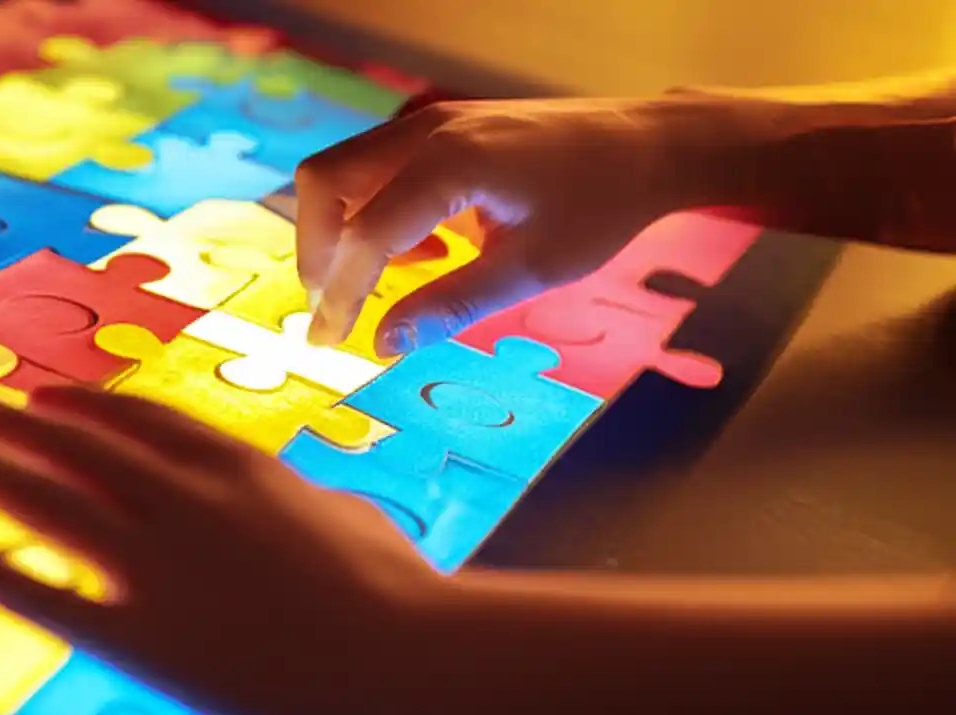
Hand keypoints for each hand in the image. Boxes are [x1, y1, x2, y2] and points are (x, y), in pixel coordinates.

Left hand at [0, 386, 448, 714]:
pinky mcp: (142, 634)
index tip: (45, 398)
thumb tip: (297, 496)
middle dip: (13, 424)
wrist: (398, 659)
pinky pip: (49, 596)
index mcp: (239, 466)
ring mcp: (159, 563)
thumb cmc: (395, 589)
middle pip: (78, 447)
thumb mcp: (348, 515)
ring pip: (51, 498)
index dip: (85, 407)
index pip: (143, 422)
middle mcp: (186, 500)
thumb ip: (302, 497)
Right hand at [297, 97, 750, 352]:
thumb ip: (452, 305)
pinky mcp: (437, 127)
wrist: (644, 145)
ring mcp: (429, 121)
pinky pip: (372, 167)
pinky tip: (429, 248)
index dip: (339, 293)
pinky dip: (373, 212)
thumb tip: (384, 344)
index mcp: (452, 164)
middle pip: (324, 184)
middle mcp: (428, 131)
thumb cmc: (599, 207)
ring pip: (340, 172)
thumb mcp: (531, 270)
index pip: (364, 234)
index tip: (328, 342)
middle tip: (340, 309)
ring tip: (401, 277)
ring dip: (344, 231)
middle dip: (319, 252)